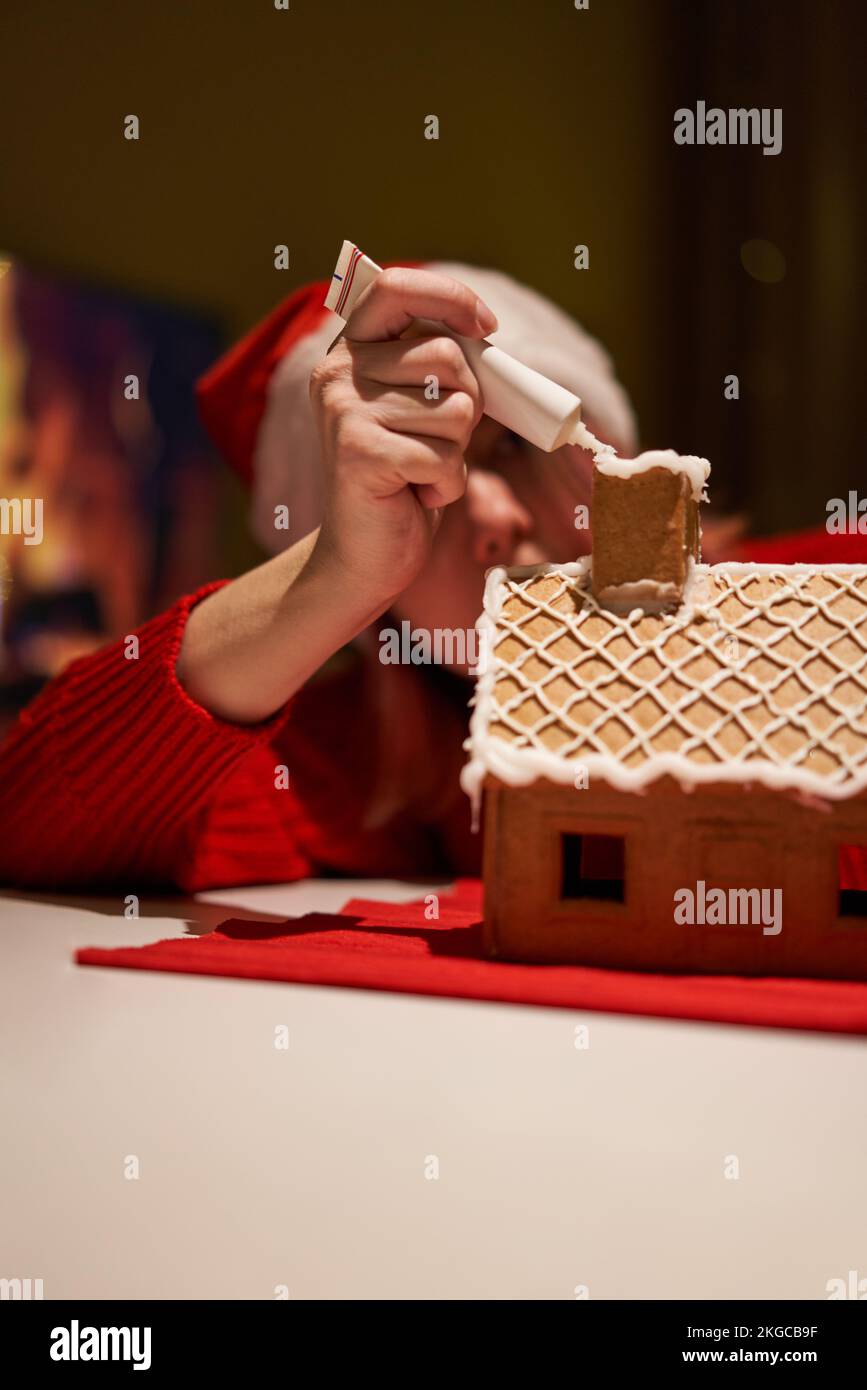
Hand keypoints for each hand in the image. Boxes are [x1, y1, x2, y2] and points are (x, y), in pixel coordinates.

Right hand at [307, 267, 496, 604]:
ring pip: (455, 410)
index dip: (450, 298)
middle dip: (467, 405)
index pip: (397, 287)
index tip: (487, 328)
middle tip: (437, 441)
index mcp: (351, 351)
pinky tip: (416, 495)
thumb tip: (490, 338)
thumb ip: (444, 369)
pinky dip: (448, 484)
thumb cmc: (405, 479)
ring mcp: (344, 411)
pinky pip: (445, 457)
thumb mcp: (424, 410)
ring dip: (456, 452)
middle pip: (448, 356)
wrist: (364, 554)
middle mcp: (338, 372)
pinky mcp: (360, 453)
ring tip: (420, 472)